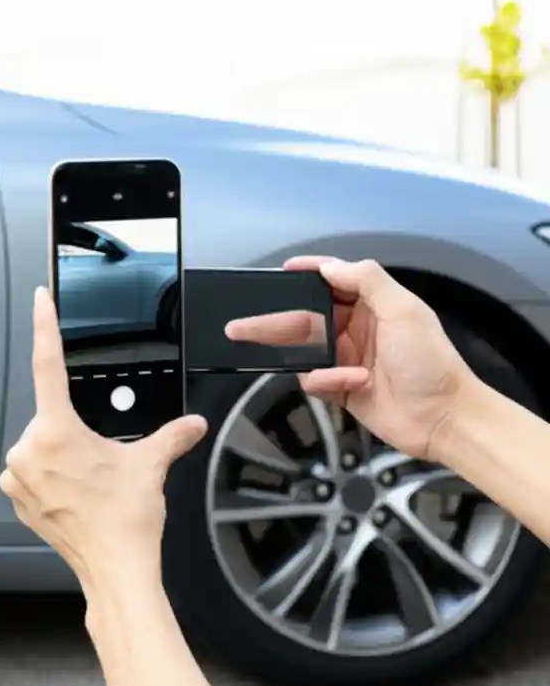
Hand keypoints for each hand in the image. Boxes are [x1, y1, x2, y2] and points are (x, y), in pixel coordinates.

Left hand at [0, 287, 206, 583]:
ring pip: (42, 446)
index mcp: (56, 431)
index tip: (39, 299)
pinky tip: (76, 495)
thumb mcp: (150, 466)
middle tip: (100, 459)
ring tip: (91, 484)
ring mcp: (18, 477)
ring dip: (63, 455)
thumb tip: (192, 424)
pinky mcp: (17, 498)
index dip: (45, 325)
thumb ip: (172, 435)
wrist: (115, 570)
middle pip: (51, 417)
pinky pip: (33, 472)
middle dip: (75, 429)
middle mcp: (28, 450)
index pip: (48, 364)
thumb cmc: (125, 522)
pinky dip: (52, 476)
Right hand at [224, 257, 478, 460]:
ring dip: (287, 349)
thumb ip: (368, 281)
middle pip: (306, 317)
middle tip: (242, 324)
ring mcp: (348, 359)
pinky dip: (323, 380)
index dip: (309, 274)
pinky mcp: (342, 388)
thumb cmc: (432, 364)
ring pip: (303, 349)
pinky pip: (314, 380)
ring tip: (256, 345)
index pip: (334, 281)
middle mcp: (358, 329)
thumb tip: (331, 267)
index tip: (284, 271)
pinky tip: (348, 382)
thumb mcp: (404, 311)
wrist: (443, 419)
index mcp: (374, 305)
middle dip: (274, 318)